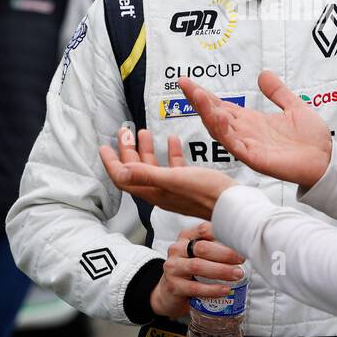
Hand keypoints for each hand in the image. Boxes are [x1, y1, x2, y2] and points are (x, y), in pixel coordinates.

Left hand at [99, 126, 235, 220]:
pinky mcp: (188, 184)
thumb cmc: (206, 192)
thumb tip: (121, 171)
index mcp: (154, 192)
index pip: (124, 178)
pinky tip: (173, 140)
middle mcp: (161, 191)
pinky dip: (170, 153)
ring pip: (153, 167)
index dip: (112, 163)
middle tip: (124, 132)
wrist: (232, 204)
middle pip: (136, 170)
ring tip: (143, 132)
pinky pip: (174, 167)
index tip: (104, 147)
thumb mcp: (174, 179)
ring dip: (146, 149)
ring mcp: (174, 188)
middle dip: (127, 150)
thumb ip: (147, 175)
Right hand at [148, 222, 245, 319]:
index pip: (204, 229)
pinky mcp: (173, 286)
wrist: (169, 293)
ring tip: (237, 274)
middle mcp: (177, 249)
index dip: (222, 234)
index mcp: (186, 237)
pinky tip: (225, 289)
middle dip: (225, 253)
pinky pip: (195, 287)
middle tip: (242, 259)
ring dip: (221, 270)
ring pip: (198, 266)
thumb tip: (245, 244)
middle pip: (202, 248)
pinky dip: (212, 289)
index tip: (239, 242)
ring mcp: (173, 268)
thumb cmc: (191, 271)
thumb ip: (216, 247)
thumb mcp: (198, 254)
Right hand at [180, 71, 331, 188]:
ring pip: (220, 129)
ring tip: (197, 95)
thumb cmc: (312, 139)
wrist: (327, 160)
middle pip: (215, 116)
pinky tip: (219, 116)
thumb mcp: (294, 107)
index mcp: (252, 122)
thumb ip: (277, 92)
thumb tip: (263, 74)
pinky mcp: (255, 158)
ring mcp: (248, 146)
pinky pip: (234, 144)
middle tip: (184, 84)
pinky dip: (224, 131)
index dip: (205, 96)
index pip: (222, 106)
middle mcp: (246, 134)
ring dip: (207, 113)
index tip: (187, 82)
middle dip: (199, 101)